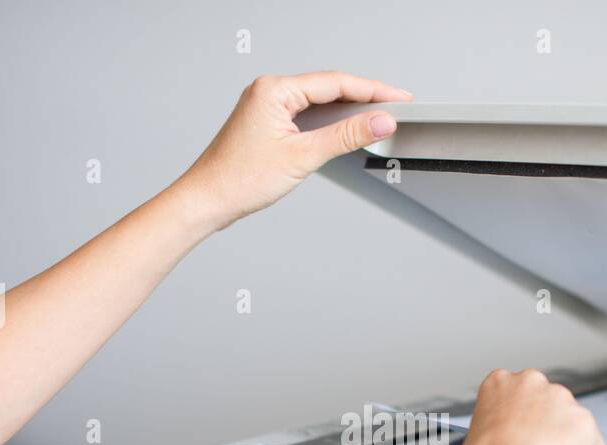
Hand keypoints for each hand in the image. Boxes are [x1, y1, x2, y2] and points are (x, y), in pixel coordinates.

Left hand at [180, 71, 410, 230]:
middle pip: (329, 88)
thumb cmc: (238, 179)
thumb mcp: (302, 157)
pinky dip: (329, 122)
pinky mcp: (267, 122)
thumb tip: (379, 122)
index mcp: (274, 89)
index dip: (373, 90)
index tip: (399, 98)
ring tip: (378, 119)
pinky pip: (306, 115)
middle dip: (364, 98)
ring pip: (319, 102)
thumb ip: (345, 136)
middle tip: (396, 107)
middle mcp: (269, 91)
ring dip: (348, 111)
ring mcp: (267, 106)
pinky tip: (346, 130)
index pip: (335, 82)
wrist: (206, 200)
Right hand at [456, 369, 606, 444]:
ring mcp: (559, 399)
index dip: (522, 417)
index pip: (519, 394)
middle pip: (550, 401)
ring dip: (569, 439)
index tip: (523, 432)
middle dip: (549, 424)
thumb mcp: (480, 432)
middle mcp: (531, 382)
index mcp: (500, 383)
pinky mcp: (583, 421)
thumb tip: (517, 441)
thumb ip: (502, 425)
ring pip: (573, 420)